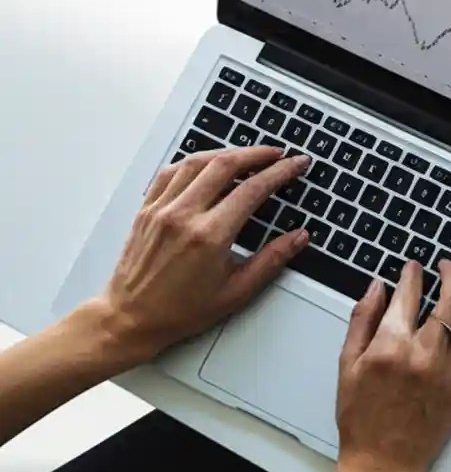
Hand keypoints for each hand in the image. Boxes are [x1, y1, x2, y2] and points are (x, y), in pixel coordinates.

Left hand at [95, 147, 311, 363]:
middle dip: (257, 154)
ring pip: (197, 162)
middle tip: (278, 154)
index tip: (296, 164)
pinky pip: (170, 172)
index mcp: (209, 236)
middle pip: (225, 165)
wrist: (130, 319)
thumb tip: (299, 238)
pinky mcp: (146, 209)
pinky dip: (193, 162)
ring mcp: (161, 209)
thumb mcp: (236, 292)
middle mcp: (183, 216)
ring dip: (227, 152)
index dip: (280, 172)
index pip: (252, 190)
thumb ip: (271, 260)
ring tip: (247, 154)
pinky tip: (207, 164)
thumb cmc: (181, 311)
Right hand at [335, 260, 450, 471]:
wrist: (384, 460)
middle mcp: (426, 354)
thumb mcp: (347, 365)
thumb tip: (377, 285)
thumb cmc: (360, 416)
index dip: (412, 273)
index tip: (413, 267)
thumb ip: (362, 320)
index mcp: (392, 346)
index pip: (409, 293)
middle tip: (446, 266)